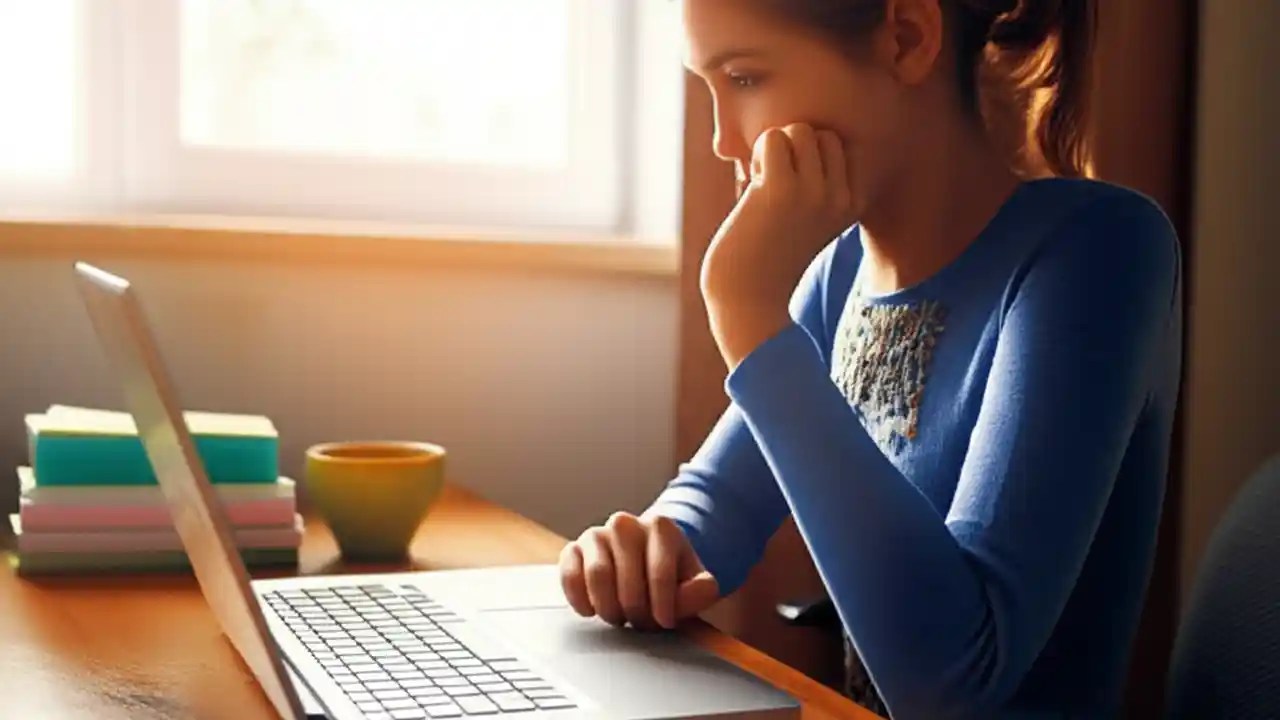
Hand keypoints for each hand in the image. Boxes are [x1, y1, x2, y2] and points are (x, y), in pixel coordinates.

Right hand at [559, 511, 719, 630]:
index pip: (660, 571)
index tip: (666, 622)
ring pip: (598, 576)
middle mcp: (625, 524)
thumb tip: (695, 591)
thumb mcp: (694, 582)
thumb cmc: (670, 574)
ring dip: (609, 608)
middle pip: (628, 579)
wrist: (643, 561)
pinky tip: (592, 610)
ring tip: (620, 617)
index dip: (663, 605)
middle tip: (642, 624)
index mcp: (660, 527)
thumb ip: (701, 590)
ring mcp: (597, 535)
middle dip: (636, 611)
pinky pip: (570, 576)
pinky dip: (580, 600)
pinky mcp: (573, 549)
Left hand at [701, 124, 856, 367]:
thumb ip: (818, 180)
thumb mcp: (808, 217)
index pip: (837, 145)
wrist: (748, 297)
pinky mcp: (781, 191)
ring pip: (798, 130)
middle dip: (791, 149)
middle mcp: (841, 198)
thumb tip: (808, 129)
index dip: (806, 158)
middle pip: (820, 133)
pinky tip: (752, 187)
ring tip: (763, 185)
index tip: (791, 192)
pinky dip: (756, 155)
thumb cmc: (770, 253)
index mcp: (853, 203)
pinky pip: (772, 139)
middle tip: (773, 184)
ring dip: (773, 150)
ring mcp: (814, 194)